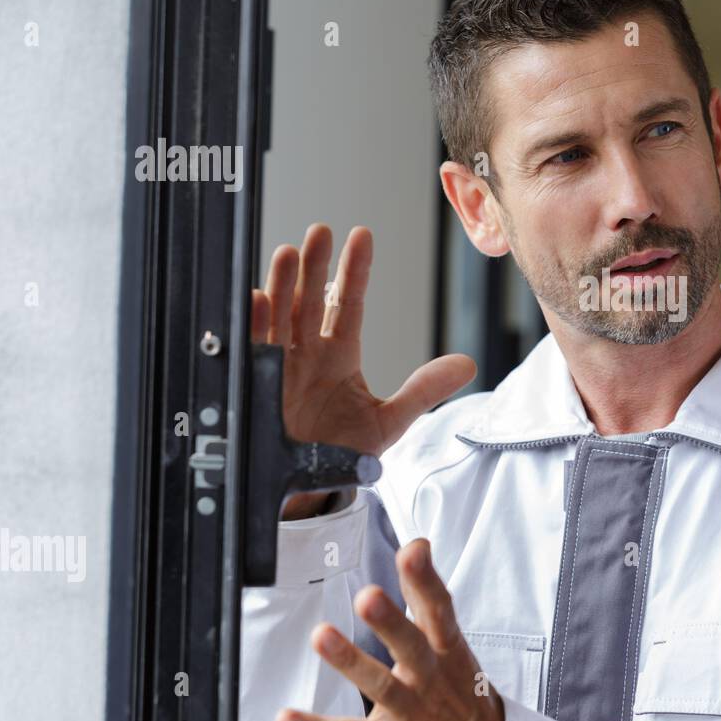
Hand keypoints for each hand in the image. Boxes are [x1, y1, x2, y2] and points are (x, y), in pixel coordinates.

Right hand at [250, 224, 475, 517]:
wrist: (308, 488)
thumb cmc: (343, 451)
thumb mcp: (389, 421)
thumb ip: (424, 390)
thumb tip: (468, 363)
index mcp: (339, 355)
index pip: (348, 303)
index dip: (354, 271)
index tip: (362, 236)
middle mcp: (307, 353)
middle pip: (310, 300)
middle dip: (314, 267)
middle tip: (321, 232)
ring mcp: (279, 366)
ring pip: (280, 316)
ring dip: (282, 285)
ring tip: (289, 252)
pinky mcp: (255, 384)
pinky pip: (252, 348)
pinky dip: (254, 324)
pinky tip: (258, 299)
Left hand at [274, 538, 505, 720]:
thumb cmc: (455, 681)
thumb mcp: (449, 637)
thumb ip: (425, 593)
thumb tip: (418, 544)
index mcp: (446, 646)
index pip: (439, 609)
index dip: (426, 580)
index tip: (412, 552)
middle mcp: (430, 675)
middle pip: (412, 647)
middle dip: (391, 621)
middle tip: (368, 596)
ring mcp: (410, 708)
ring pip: (382, 687)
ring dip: (351, 662)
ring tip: (322, 636)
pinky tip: (286, 717)